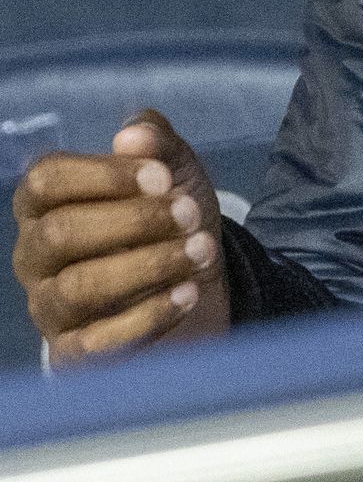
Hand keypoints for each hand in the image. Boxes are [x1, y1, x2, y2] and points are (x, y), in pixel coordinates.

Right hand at [12, 111, 229, 364]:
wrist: (192, 284)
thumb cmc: (168, 216)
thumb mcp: (172, 170)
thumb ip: (156, 141)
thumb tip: (133, 135)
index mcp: (44, 201)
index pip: (47, 180)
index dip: (105, 175)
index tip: (163, 177)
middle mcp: (35, 254)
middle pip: (61, 233)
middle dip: (135, 221)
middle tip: (190, 214)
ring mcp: (48, 307)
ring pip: (78, 288)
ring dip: (148, 266)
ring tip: (200, 250)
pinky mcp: (72, 354)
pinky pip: (94, 345)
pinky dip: (147, 317)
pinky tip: (188, 293)